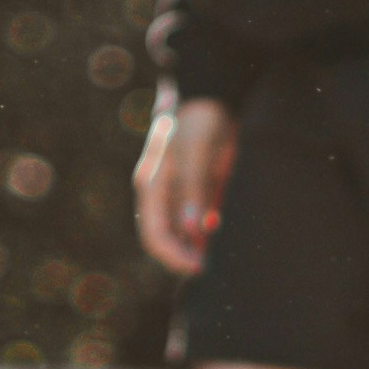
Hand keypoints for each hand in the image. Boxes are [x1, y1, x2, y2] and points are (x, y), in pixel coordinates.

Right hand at [136, 98, 235, 278]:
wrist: (212, 99)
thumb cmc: (199, 121)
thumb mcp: (196, 153)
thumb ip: (194, 191)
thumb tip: (194, 231)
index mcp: (152, 184)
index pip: (154, 233)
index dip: (172, 256)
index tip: (197, 267)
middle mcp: (161, 194)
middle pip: (164, 238)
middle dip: (181, 257)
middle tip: (206, 268)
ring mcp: (176, 194)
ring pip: (179, 235)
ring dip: (192, 250)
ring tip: (212, 262)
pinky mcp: (194, 193)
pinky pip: (195, 224)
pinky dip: (202, 238)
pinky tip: (215, 243)